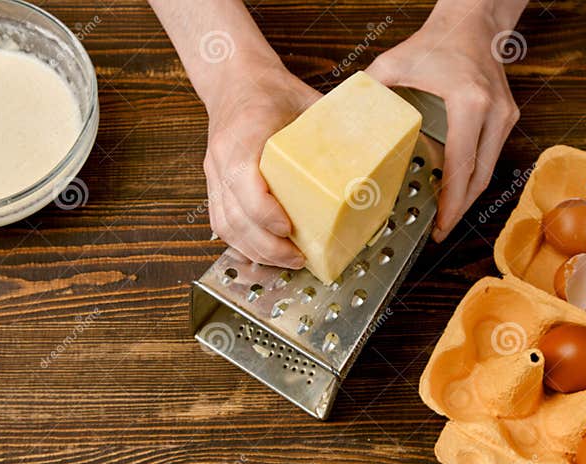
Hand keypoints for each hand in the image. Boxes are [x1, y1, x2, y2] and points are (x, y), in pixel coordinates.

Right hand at [203, 66, 321, 267]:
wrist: (234, 81)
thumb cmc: (270, 91)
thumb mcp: (306, 102)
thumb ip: (331, 129)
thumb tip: (371, 152)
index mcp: (243, 137)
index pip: (245, 183)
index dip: (265, 213)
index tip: (288, 229)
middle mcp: (221, 160)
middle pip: (235, 216)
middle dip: (267, 246)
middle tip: (298, 258)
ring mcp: (214, 174)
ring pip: (226, 226)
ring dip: (255, 251)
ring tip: (286, 261)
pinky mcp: (214, 185)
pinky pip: (221, 223)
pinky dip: (241, 244)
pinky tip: (263, 254)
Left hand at [366, 5, 519, 241]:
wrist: (473, 21)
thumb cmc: (436, 42)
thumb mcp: (393, 64)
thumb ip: (368, 93)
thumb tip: (339, 122)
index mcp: (470, 103)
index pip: (461, 164)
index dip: (450, 200)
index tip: (439, 224)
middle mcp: (495, 113)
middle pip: (479, 177)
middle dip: (459, 209)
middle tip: (438, 232)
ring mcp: (505, 117)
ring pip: (488, 171)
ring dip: (466, 198)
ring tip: (444, 219)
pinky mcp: (506, 118)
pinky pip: (489, 157)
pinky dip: (472, 178)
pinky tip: (453, 192)